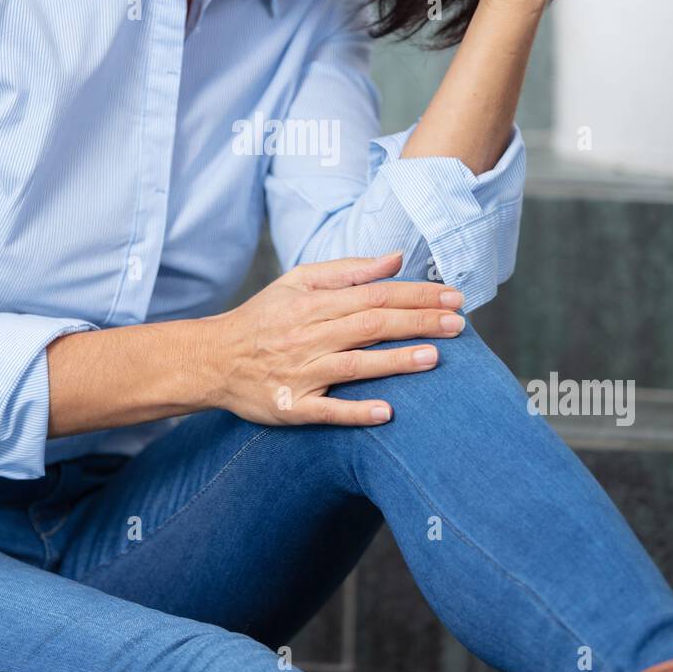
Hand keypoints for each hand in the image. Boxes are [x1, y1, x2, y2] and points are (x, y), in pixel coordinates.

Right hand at [209, 251, 464, 425]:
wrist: (212, 359)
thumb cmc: (263, 319)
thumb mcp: (297, 282)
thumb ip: (348, 270)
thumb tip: (395, 258)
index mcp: (312, 303)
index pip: (374, 295)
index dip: (415, 296)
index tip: (452, 298)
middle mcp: (307, 336)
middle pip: (371, 325)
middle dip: (418, 323)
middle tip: (459, 325)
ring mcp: (299, 373)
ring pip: (354, 365)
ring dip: (396, 362)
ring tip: (435, 358)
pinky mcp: (290, 407)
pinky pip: (326, 410)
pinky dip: (356, 411)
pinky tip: (387, 412)